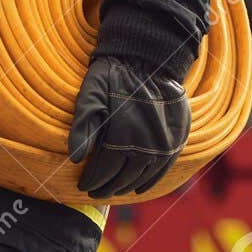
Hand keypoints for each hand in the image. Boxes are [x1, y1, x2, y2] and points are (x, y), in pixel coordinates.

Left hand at [67, 55, 190, 196]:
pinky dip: (150, 181)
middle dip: (106, 187)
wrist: (148, 59)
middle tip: (95, 192)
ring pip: (142, 176)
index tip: (83, 185)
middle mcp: (146, 143)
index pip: (104, 170)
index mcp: (123, 134)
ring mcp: (164, 144)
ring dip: (126, 186)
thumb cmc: (113, 76)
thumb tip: (75, 158)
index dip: (92, 180)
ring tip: (113, 190)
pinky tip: (138, 188)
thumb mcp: (90, 93)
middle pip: (123, 177)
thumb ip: (83, 125)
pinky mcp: (177, 139)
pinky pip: (163, 169)